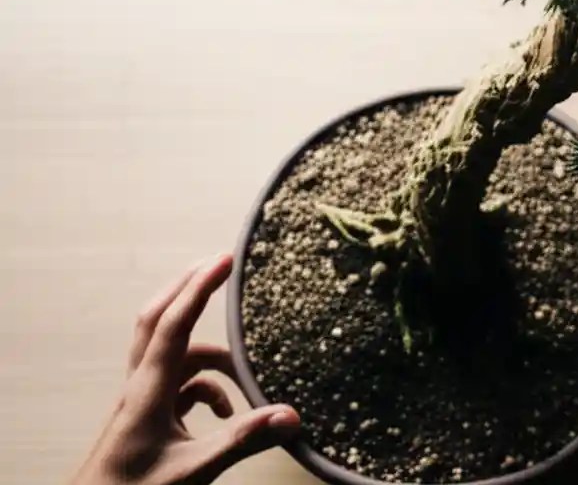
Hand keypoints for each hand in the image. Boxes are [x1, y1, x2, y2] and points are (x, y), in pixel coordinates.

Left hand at [71, 254, 299, 484]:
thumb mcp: (193, 470)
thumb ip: (242, 440)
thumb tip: (290, 415)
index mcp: (147, 390)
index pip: (175, 325)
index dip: (200, 288)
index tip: (224, 260)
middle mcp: (141, 385)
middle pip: (159, 318)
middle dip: (189, 287)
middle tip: (220, 265)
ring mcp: (143, 398)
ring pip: (175, 352)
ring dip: (210, 353)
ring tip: (246, 371)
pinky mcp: (147, 414)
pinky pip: (180, 383)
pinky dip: (207, 386)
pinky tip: (226, 412)